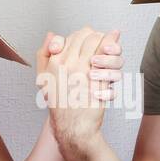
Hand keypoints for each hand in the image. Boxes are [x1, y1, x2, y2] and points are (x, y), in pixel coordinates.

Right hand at [38, 27, 122, 148]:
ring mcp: (84, 72)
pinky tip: (116, 47)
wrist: (72, 126)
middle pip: (86, 35)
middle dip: (96, 35)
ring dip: (106, 41)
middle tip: (101, 40)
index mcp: (55, 62)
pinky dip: (113, 50)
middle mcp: (68, 64)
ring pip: (99, 43)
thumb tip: (51, 34)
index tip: (88, 38)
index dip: (83, 35)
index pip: (72, 36)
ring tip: (109, 46)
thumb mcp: (43, 78)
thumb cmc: (59, 103)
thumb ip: (44, 54)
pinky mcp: (98, 80)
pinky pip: (107, 57)